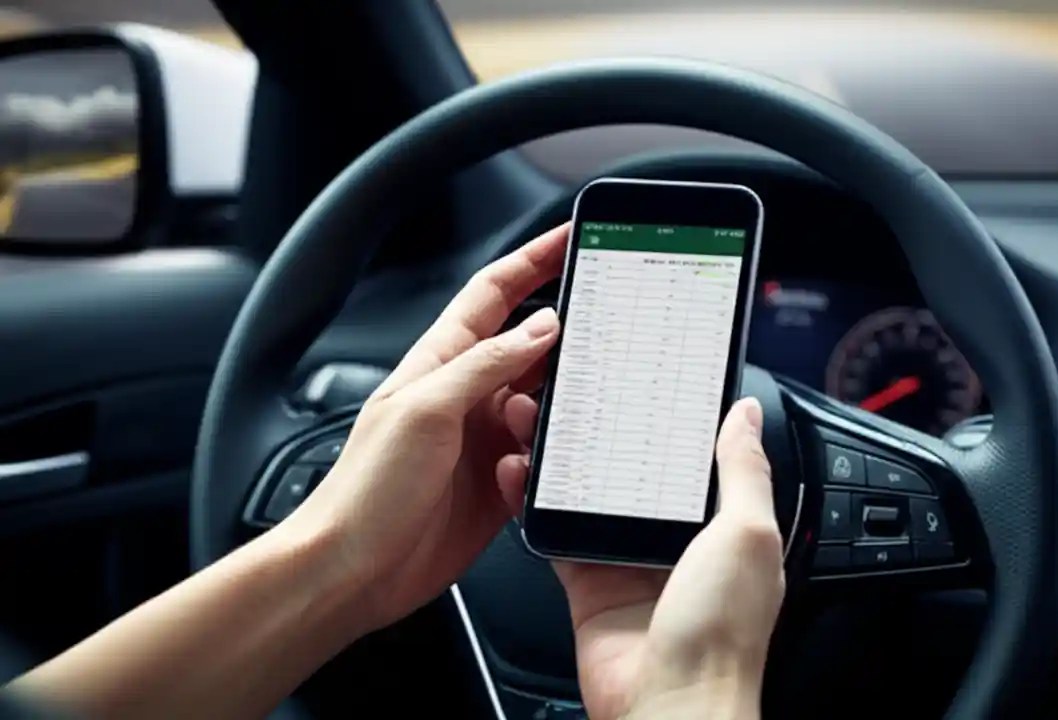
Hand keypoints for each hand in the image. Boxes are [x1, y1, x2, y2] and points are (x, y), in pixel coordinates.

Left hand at [276, 223, 567, 632]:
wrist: (353, 570)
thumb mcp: (426, 410)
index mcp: (441, 361)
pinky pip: (545, 456)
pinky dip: (551, 459)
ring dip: (560, 408)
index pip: (495, 292)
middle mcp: (467, 394)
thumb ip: (485, 365)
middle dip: (569, 334)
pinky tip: (534, 471)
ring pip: (546, 402)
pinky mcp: (500, 483)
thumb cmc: (367, 490)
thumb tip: (541, 327)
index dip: (533, 260)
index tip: (571, 236)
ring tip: (553, 422)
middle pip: (531, 344)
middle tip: (607, 331)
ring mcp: (484, 438)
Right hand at [497, 397, 784, 719]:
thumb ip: (743, 470)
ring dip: (562, 460)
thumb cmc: (720, 633)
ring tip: (537, 419)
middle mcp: (677, 544)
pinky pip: (557, 538)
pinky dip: (533, 507)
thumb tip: (745, 414)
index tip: (642, 383)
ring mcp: (628, 563)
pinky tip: (518, 475)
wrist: (669, 705)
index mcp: (724, 528)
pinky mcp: (588, 586)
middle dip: (602, 432)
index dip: (669, 422)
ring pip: (589, 497)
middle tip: (575, 392)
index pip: (695, 460)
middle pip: (633, 473)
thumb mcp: (748, 534)